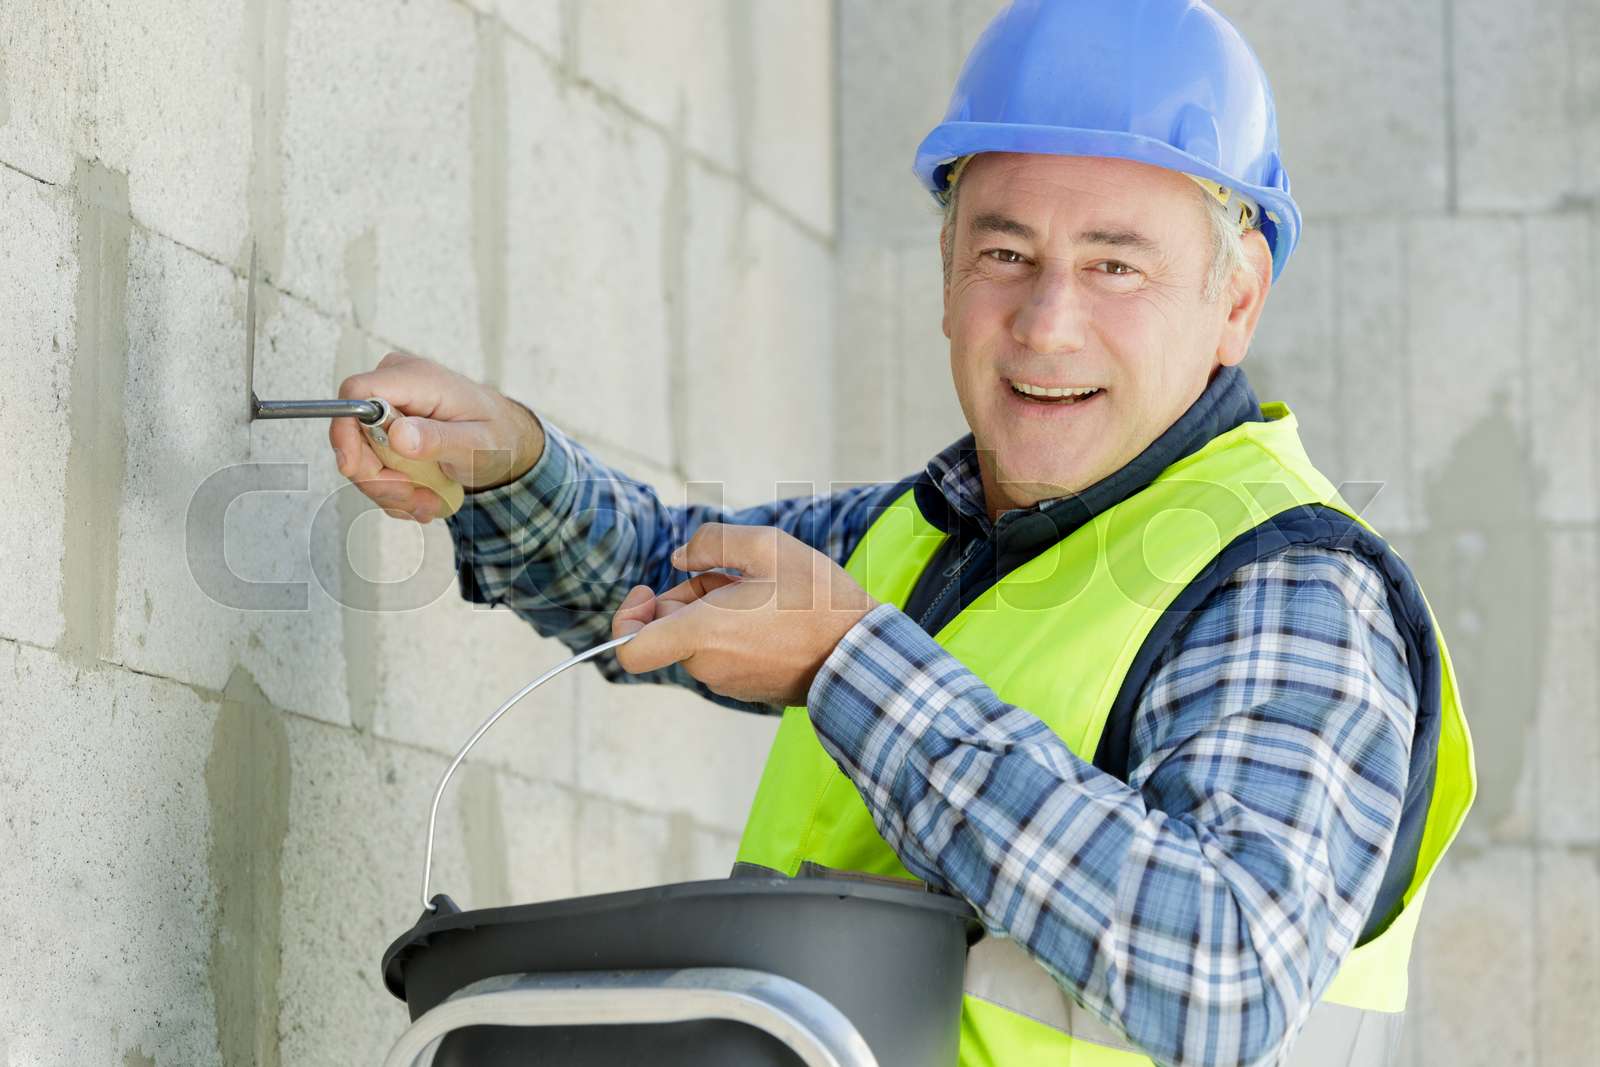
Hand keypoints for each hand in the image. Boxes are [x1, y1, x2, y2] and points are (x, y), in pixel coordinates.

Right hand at [330, 353, 543, 521]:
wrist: (507, 442)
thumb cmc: (499, 435)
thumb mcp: (478, 443)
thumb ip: (439, 439)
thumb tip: (398, 435)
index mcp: (418, 379)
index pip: (357, 393)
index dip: (346, 431)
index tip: (356, 470)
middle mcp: (396, 385)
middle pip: (353, 433)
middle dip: (379, 476)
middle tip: (415, 499)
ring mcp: (389, 406)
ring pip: (361, 456)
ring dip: (391, 489)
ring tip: (429, 500)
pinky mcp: (387, 426)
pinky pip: (372, 463)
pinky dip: (394, 487)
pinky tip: (423, 494)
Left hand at [610, 524, 878, 706]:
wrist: (861, 653)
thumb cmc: (814, 599)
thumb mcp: (765, 546)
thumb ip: (710, 543)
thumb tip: (679, 558)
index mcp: (700, 634)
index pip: (629, 649)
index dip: (626, 619)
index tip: (648, 592)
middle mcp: (707, 666)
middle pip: (670, 630)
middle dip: (689, 597)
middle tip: (732, 575)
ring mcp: (728, 682)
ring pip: (699, 640)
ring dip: (716, 611)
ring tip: (763, 593)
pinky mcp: (749, 689)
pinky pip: (724, 655)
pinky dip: (735, 632)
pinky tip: (773, 614)